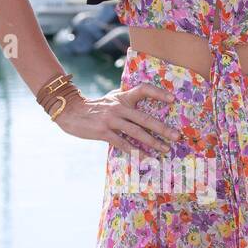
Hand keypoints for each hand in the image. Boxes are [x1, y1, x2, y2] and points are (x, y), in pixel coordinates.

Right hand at [53, 84, 182, 152]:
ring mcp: (111, 120)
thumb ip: (126, 101)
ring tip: (165, 149)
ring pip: (136, 132)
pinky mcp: (103, 132)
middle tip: (177, 137)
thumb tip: (144, 105)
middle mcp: (119, 107)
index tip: (172, 100)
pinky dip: (135, 151)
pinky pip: (122, 143)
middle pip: (145, 118)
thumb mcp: (112, 99)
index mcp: (123, 97)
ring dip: (153, 142)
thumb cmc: (95, 108)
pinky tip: (144, 157)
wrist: (70, 112)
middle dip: (163, 129)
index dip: (158, 93)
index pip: (144, 89)